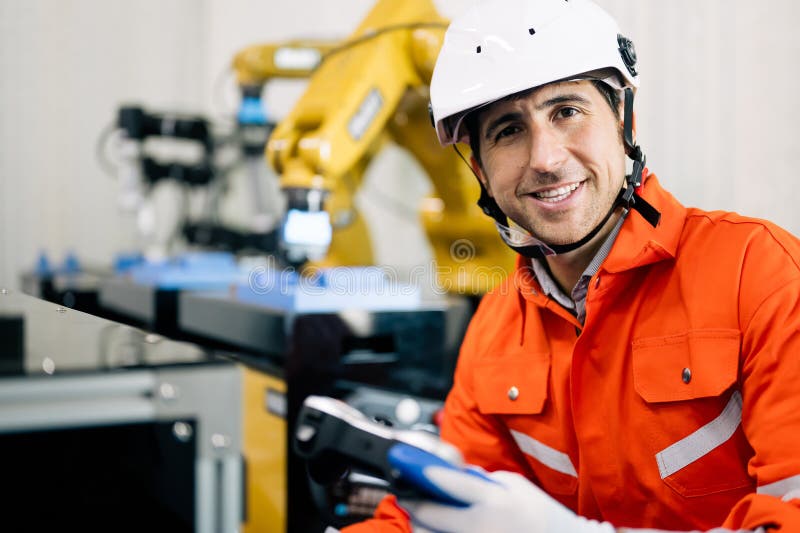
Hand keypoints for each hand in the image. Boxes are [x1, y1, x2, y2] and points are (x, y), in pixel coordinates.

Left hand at [398, 467, 614, 532]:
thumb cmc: (542, 517)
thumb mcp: (516, 487)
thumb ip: (484, 480)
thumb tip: (456, 473)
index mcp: (494, 501)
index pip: (450, 483)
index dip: (424, 474)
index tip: (409, 468)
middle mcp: (482, 526)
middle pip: (431, 516)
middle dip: (414, 505)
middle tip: (409, 498)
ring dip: (422, 526)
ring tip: (421, 519)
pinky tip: (436, 531)